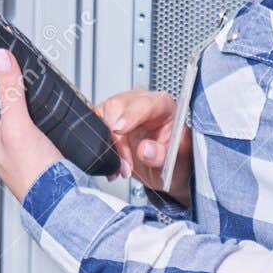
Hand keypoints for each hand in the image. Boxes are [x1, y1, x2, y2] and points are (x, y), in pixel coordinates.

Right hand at [93, 88, 190, 206]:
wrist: (166, 170)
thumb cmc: (175, 158)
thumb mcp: (177, 160)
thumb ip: (163, 155)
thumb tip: (146, 149)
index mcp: (163, 105)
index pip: (144, 102)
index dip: (129, 115)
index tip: (119, 130)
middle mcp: (140, 102)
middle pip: (117, 106)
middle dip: (116, 138)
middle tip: (124, 164)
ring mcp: (122, 110)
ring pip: (102, 116)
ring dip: (107, 145)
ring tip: (121, 168)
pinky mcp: (108, 121)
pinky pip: (95, 128)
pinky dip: (100, 148)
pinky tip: (113, 164)